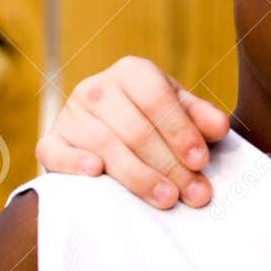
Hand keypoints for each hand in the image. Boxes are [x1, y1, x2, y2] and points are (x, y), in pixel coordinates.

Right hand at [34, 56, 229, 208]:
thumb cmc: (155, 120)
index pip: (157, 100)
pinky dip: (74, 162)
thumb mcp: (181, 111)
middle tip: (194, 193)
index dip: (180, 131)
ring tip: (167, 199)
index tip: (201, 161)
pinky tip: (96, 173)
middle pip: (136, 130)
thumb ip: (201, 117)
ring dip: (139, 176)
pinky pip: (56, 152)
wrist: (108, 128)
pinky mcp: (50, 141)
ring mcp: (70, 114)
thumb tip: (219, 128)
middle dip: (170, 165)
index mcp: (133, 72)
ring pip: (105, 145)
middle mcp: (97, 88)